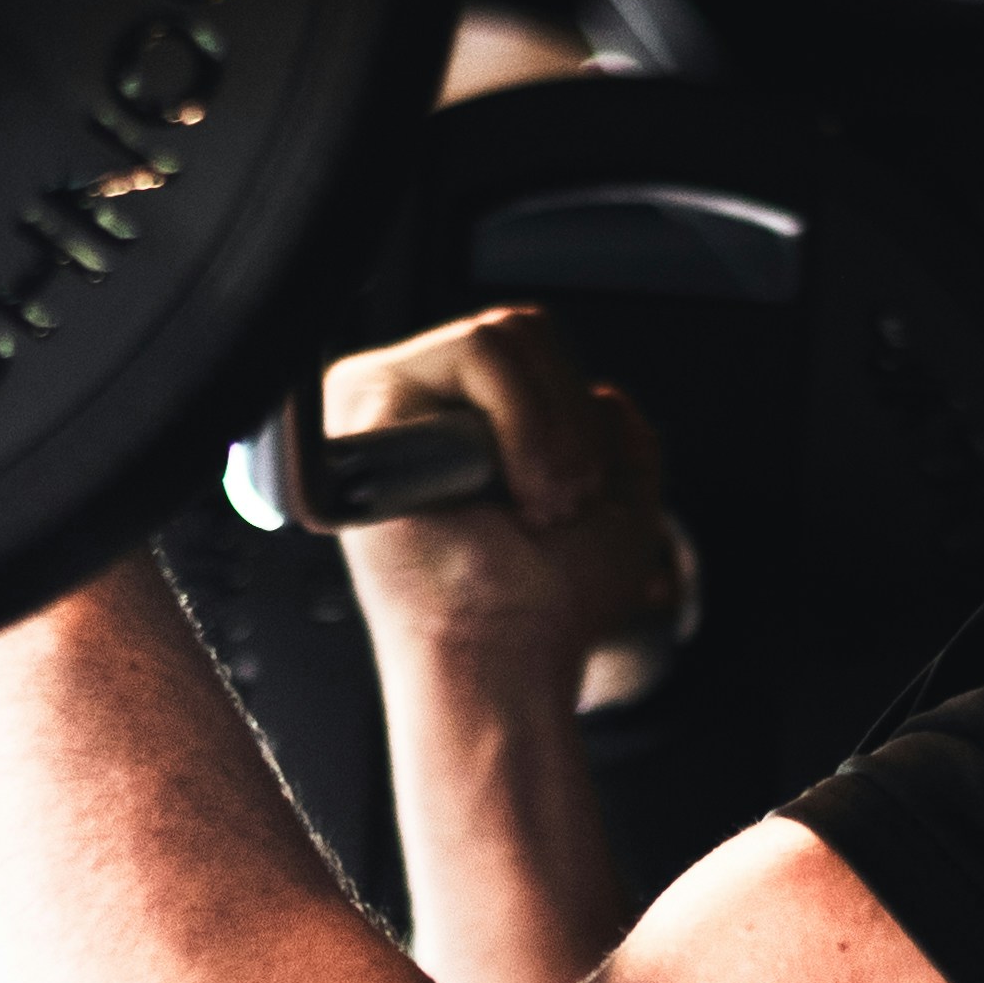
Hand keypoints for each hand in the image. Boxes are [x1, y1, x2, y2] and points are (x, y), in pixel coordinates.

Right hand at [323, 303, 682, 712]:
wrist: (504, 655)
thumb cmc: (544, 603)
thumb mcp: (616, 497)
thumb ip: (613, 428)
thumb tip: (600, 391)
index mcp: (461, 421)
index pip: (529, 347)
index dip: (573, 409)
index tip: (574, 496)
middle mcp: (415, 405)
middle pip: (519, 327)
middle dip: (569, 417)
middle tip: (562, 502)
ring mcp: (383, 402)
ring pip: (499, 336)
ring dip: (548, 429)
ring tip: (538, 504)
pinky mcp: (367, 407)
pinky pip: (474, 355)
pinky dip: (522, 424)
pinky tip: (510, 495)